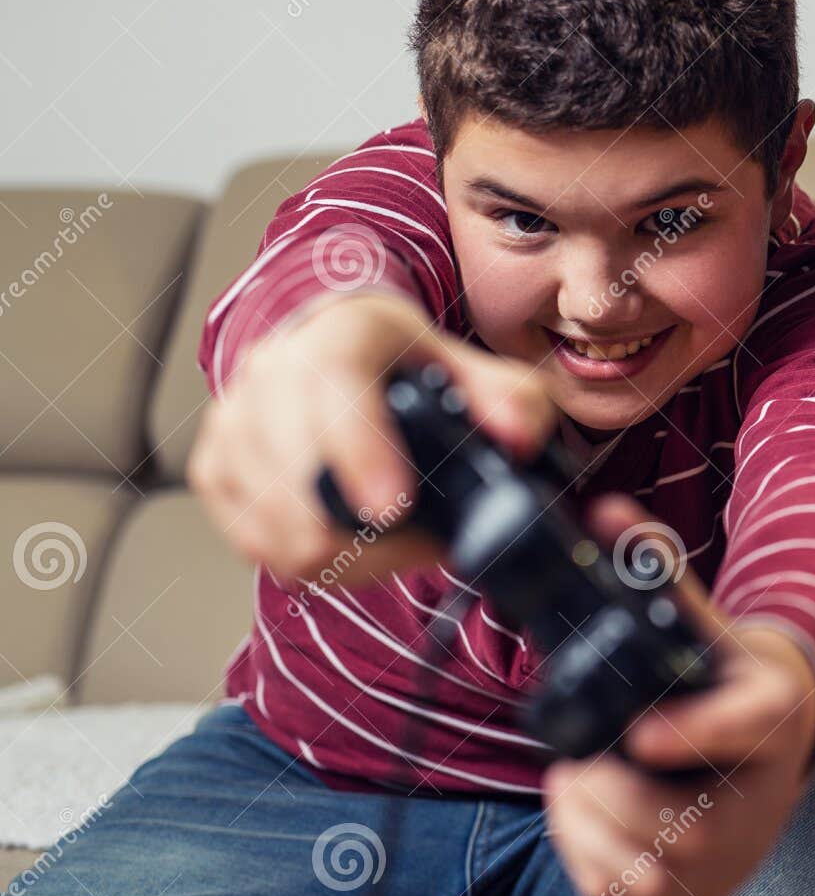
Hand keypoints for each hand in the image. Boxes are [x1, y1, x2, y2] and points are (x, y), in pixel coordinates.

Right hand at [188, 291, 556, 582]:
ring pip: (275, 520)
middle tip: (427, 544)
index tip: (394, 506)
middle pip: (296, 471)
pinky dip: (306, 561)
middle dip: (369, 532)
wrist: (345, 355)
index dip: (360, 450)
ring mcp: (234, 419)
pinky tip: (349, 548)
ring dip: (345, 555)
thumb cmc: (411, 368)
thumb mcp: (476, 371)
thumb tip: (518, 438)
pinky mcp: (214, 468)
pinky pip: (254, 539)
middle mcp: (272, 370)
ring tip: (397, 545)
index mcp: (341, 334)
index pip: (334, 385)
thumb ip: (512, 401)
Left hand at [543, 496, 814, 895]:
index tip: (640, 734)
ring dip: (591, 827)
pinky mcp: (707, 890)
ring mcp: (740, 849)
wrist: (777, 737)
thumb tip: (603, 512)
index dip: (694, 733)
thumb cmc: (727, 673)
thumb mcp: (705, 622)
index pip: (744, 728)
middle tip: (571, 764)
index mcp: (773, 714)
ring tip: (573, 785)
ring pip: (654, 866)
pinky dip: (591, 862)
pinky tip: (584, 819)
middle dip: (609, 793)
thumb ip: (655, 569)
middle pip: (685, 817)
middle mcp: (767, 791)